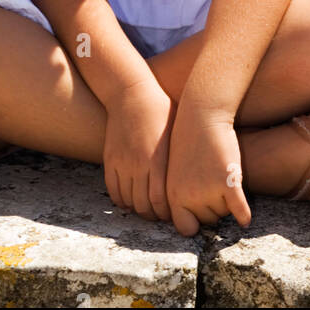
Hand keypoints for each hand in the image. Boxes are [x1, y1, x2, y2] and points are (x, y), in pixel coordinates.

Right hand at [102, 78, 174, 222]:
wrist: (131, 93)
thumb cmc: (161, 109)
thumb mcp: (178, 129)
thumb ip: (181, 155)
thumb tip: (198, 173)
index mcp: (158, 159)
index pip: (160, 201)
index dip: (166, 213)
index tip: (172, 213)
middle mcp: (138, 164)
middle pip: (143, 206)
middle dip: (153, 215)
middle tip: (160, 215)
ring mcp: (122, 163)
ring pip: (127, 201)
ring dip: (137, 209)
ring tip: (146, 208)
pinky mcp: (110, 160)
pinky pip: (113, 191)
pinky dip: (121, 201)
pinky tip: (130, 198)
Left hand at [165, 103, 251, 236]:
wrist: (202, 115)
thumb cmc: (189, 141)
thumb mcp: (174, 171)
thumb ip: (179, 195)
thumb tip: (187, 222)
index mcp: (172, 196)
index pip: (185, 228)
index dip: (194, 221)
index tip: (198, 212)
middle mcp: (189, 197)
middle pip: (209, 220)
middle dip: (213, 206)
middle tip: (210, 181)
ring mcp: (209, 191)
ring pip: (224, 212)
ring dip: (226, 200)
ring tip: (219, 175)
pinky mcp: (228, 182)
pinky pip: (239, 209)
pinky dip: (243, 215)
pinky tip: (246, 220)